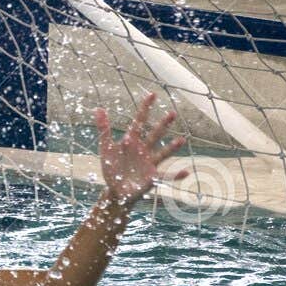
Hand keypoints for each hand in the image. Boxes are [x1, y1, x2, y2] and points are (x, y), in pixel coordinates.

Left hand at [94, 92, 188, 206]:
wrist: (115, 191)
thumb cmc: (112, 168)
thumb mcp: (106, 148)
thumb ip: (104, 129)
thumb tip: (99, 108)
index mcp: (132, 140)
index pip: (139, 121)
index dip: (145, 108)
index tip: (153, 94)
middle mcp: (144, 150)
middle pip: (155, 135)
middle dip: (163, 125)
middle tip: (172, 113)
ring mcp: (150, 163)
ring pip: (162, 153)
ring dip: (172, 148)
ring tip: (181, 140)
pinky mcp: (152, 178)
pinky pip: (165, 176)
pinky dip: (176, 175)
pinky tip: (186, 172)